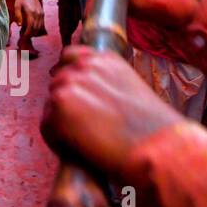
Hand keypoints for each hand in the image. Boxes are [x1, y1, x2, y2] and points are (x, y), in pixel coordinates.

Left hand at [15, 0, 43, 36]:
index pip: (30, 26)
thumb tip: (19, 25)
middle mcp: (38, 14)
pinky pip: (42, 25)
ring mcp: (41, 14)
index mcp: (31, 12)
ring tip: (26, 35)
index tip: (22, 40)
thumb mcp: (16, 6)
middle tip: (23, 39)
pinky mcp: (42, 14)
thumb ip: (18, 15)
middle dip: (29, 36)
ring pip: (40, 28)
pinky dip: (37, 30)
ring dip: (34, 33)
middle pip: (36, 29)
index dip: (27, 35)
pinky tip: (31, 30)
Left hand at [42, 46, 182, 180]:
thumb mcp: (134, 93)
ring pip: (51, 105)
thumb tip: (85, 97)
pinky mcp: (58, 105)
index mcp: (105, 60)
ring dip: (62, 123)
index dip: (70, 79)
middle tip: (87, 129)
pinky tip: (82, 150)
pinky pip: (47, 126)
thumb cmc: (153, 131)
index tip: (75, 97)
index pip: (70, 57)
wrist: (159, 149)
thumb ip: (108, 86)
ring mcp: (69, 82)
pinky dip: (58, 141)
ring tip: (89, 141)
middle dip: (67, 105)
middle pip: (58, 83)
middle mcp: (85, 65)